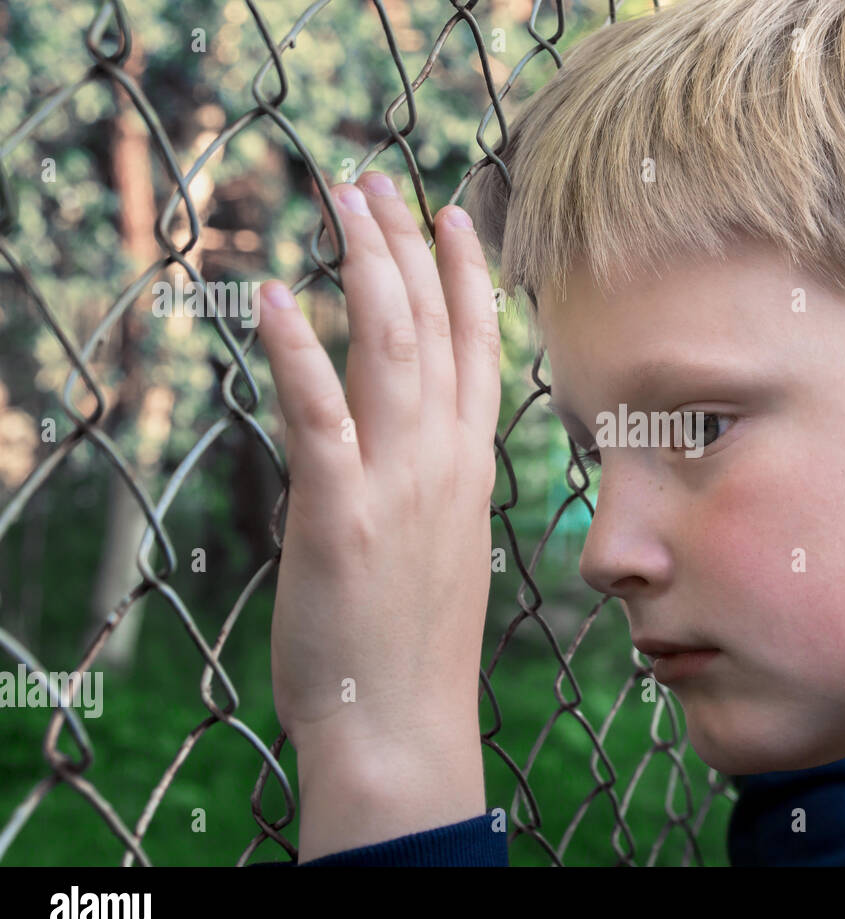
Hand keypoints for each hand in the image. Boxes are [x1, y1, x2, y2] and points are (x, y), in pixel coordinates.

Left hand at [255, 171, 499, 859]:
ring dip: (365, 266)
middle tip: (374, 180)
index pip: (479, 350)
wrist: (402, 723)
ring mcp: (399, 483)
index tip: (451, 215)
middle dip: (403, 245)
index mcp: (471, 469)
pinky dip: (300, 354)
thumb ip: (431, 486)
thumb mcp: (442, 548)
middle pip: (433, 329)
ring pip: (391, 350)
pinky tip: (276, 299)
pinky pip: (322, 417)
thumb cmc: (415, 645)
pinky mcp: (343, 513)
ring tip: (342, 200)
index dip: (466, 276)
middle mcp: (446, 462)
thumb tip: (414, 454)